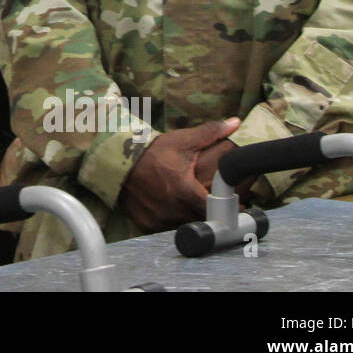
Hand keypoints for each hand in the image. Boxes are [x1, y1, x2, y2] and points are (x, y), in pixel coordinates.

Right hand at [120, 118, 239, 233]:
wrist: (117, 162)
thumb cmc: (151, 152)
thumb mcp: (182, 141)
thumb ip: (210, 134)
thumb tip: (235, 123)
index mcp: (185, 191)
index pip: (217, 209)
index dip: (229, 208)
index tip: (235, 204)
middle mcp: (173, 209)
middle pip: (203, 219)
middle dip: (211, 211)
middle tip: (211, 198)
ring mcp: (160, 219)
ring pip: (187, 225)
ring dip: (192, 216)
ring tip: (191, 201)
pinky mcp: (148, 225)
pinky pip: (168, 229)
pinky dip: (174, 220)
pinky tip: (173, 207)